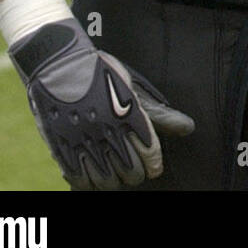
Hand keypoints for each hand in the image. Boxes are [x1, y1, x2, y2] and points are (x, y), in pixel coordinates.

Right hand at [9, 18, 193, 189]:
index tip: (155, 169)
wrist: (59, 64)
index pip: (150, 150)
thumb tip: (188, 128)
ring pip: (106, 179)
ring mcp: (84, 139)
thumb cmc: (101, 73)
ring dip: (114, 181)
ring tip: (116, 176)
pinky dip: (90, 183)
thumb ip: (158, 114)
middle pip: (130, 169)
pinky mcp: (62, 146)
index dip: (154, 164)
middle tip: (135, 172)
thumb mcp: (132, 88)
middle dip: (136, 174)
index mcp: (128, 113)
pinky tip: (94, 178)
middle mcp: (108, 128)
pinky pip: (80, 178)